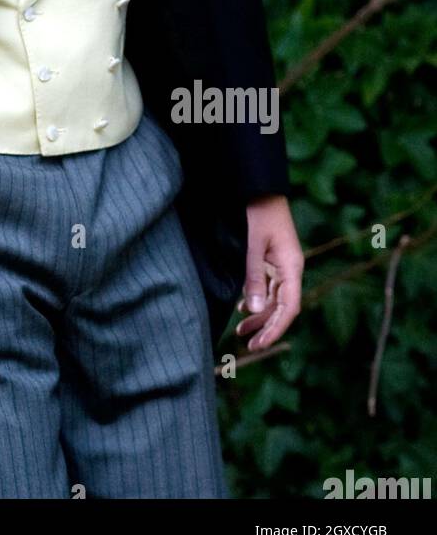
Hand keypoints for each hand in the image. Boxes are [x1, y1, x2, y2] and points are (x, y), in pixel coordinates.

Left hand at [236, 195, 303, 352]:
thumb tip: (255, 310)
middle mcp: (291, 271)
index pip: (289, 308)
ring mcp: (283, 266)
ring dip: (260, 316)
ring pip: (275, 300)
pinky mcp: (274, 261)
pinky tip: (244, 308)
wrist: (260, 189)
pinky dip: (258, 300)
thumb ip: (254, 278)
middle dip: (267, 328)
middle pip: (283, 308)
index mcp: (292, 268)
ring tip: (241, 332)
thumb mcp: (253, 246)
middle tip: (248, 345)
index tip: (260, 345)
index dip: (275, 329)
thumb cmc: (259, 214)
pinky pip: (270, 288)